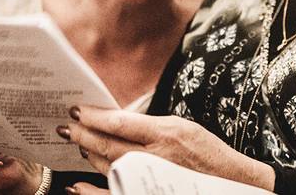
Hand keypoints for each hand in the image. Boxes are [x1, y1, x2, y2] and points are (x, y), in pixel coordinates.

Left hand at [61, 107, 273, 190]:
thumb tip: (118, 120)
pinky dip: (91, 192)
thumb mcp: (183, 127)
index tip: (77, 109)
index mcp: (165, 133)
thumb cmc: (207, 153)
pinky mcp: (146, 194)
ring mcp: (149, 179)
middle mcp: (155, 157)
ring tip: (75, 143)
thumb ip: (151, 124)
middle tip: (64, 126)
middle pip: (107, 144)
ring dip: (86, 154)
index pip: (119, 122)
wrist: (231, 183)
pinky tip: (76, 186)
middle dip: (82, 134)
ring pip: (107, 166)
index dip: (94, 116)